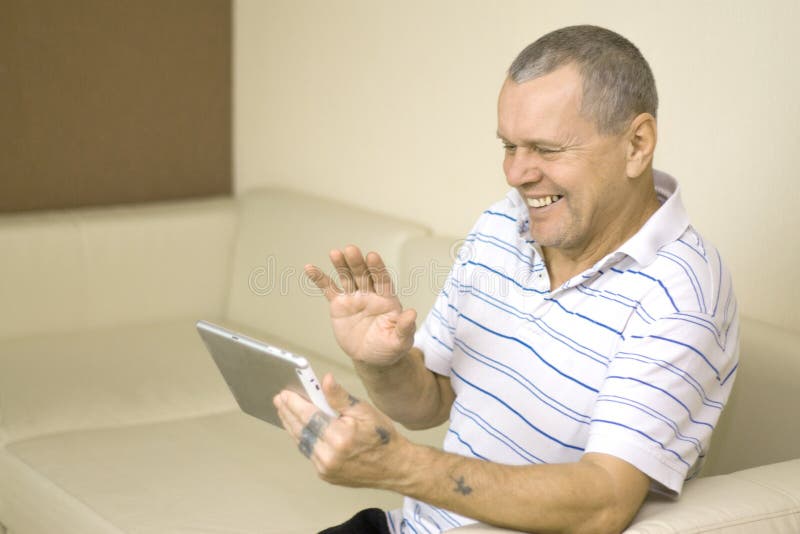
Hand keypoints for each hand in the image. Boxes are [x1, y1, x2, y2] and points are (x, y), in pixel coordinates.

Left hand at [273, 373, 408, 488]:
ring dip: (291, 425)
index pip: (309, 416)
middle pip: (301, 430)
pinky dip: (302, 438)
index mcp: (340, 436)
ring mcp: (326, 467)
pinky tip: (299, 428)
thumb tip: (325, 380)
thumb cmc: (382, 437)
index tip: (284, 393)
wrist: (394, 467)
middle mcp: (330, 455)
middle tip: (279, 400)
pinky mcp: (326, 474)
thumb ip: (340, 397)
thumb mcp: (364, 410)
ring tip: (284, 411)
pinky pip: (309, 453)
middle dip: (288, 413)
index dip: (294, 404)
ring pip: (302, 442)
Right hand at [305, 245, 415, 366]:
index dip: (377, 268)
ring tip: (335, 253)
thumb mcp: (400, 341)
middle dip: (357, 263)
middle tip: (351, 250)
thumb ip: (405, 327)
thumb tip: (412, 313)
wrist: (370, 357)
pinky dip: (320, 279)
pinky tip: (310, 268)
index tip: (372, 256)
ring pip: (347, 278)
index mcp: (387, 300)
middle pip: (363, 275)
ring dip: (341, 265)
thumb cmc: (389, 347)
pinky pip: (328, 290)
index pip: (382, 280)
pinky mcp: (339, 305)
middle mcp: (370, 294)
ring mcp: (354, 298)